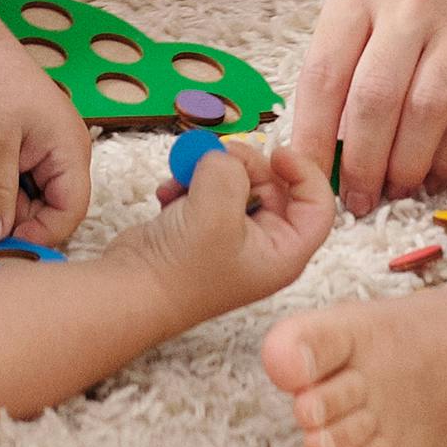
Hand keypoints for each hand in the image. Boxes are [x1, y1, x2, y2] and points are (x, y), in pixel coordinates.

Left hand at [0, 30, 90, 246]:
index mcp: (69, 150)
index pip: (70, 210)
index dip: (41, 233)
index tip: (4, 243)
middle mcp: (60, 154)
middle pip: (48, 210)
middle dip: (17, 220)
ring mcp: (37, 153)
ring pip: (26, 201)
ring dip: (1, 206)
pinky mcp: (15, 153)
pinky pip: (10, 187)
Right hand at [140, 136, 333, 315]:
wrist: (129, 293)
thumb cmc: (181, 270)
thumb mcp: (214, 211)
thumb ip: (229, 171)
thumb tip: (224, 156)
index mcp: (283, 252)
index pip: (317, 206)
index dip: (304, 174)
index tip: (276, 152)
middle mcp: (262, 245)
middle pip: (273, 186)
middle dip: (244, 165)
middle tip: (217, 154)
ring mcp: (229, 236)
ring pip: (235, 183)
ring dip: (208, 171)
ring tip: (184, 177)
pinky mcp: (199, 229)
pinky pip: (205, 190)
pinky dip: (187, 183)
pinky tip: (168, 193)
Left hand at [286, 0, 446, 212]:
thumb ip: (342, 56)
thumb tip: (320, 142)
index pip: (323, 74)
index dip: (312, 134)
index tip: (307, 174)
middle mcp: (409, 2)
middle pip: (374, 100)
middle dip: (361, 162)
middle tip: (356, 198)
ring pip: (425, 113)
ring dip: (406, 165)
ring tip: (394, 190)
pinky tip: (434, 174)